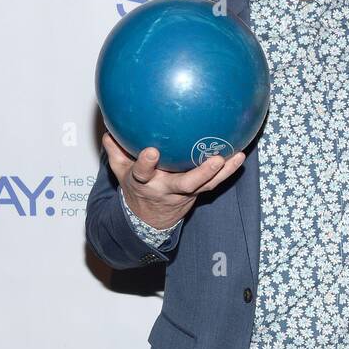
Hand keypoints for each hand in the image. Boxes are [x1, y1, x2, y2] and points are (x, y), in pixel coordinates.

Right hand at [103, 132, 245, 230]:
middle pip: (185, 184)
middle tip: (215, 160)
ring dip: (222, 172)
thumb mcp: (120, 172)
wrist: (149, 219)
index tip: (151, 151)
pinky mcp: (197, 193)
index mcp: (145, 182)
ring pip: (205, 185)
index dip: (146, 164)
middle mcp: (166, 189)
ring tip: (236, 156)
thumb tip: (109, 129)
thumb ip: (115, 151)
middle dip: (200, 173)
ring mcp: (184, 193)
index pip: (143, 173)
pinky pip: (214, 183)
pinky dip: (228, 171)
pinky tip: (239, 156)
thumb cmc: (136, 187)